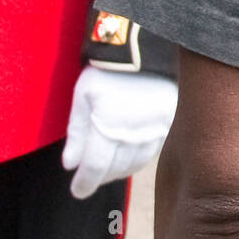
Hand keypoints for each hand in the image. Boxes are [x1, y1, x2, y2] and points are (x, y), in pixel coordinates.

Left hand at [62, 67, 176, 199]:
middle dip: (100, 177)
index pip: (96, 167)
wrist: (143, 47)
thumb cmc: (107, 70)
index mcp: (109, 127)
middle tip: (89, 179)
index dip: (85, 183)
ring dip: (119, 171)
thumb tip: (70, 164)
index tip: (77, 191)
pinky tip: (129, 156)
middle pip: (116, 169)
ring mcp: (154, 129)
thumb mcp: (83, 96)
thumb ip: (77, 132)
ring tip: (107, 171)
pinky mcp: (168, 122)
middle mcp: (133, 134)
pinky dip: (138, 159)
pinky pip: (152, 150)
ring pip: (136, 163)